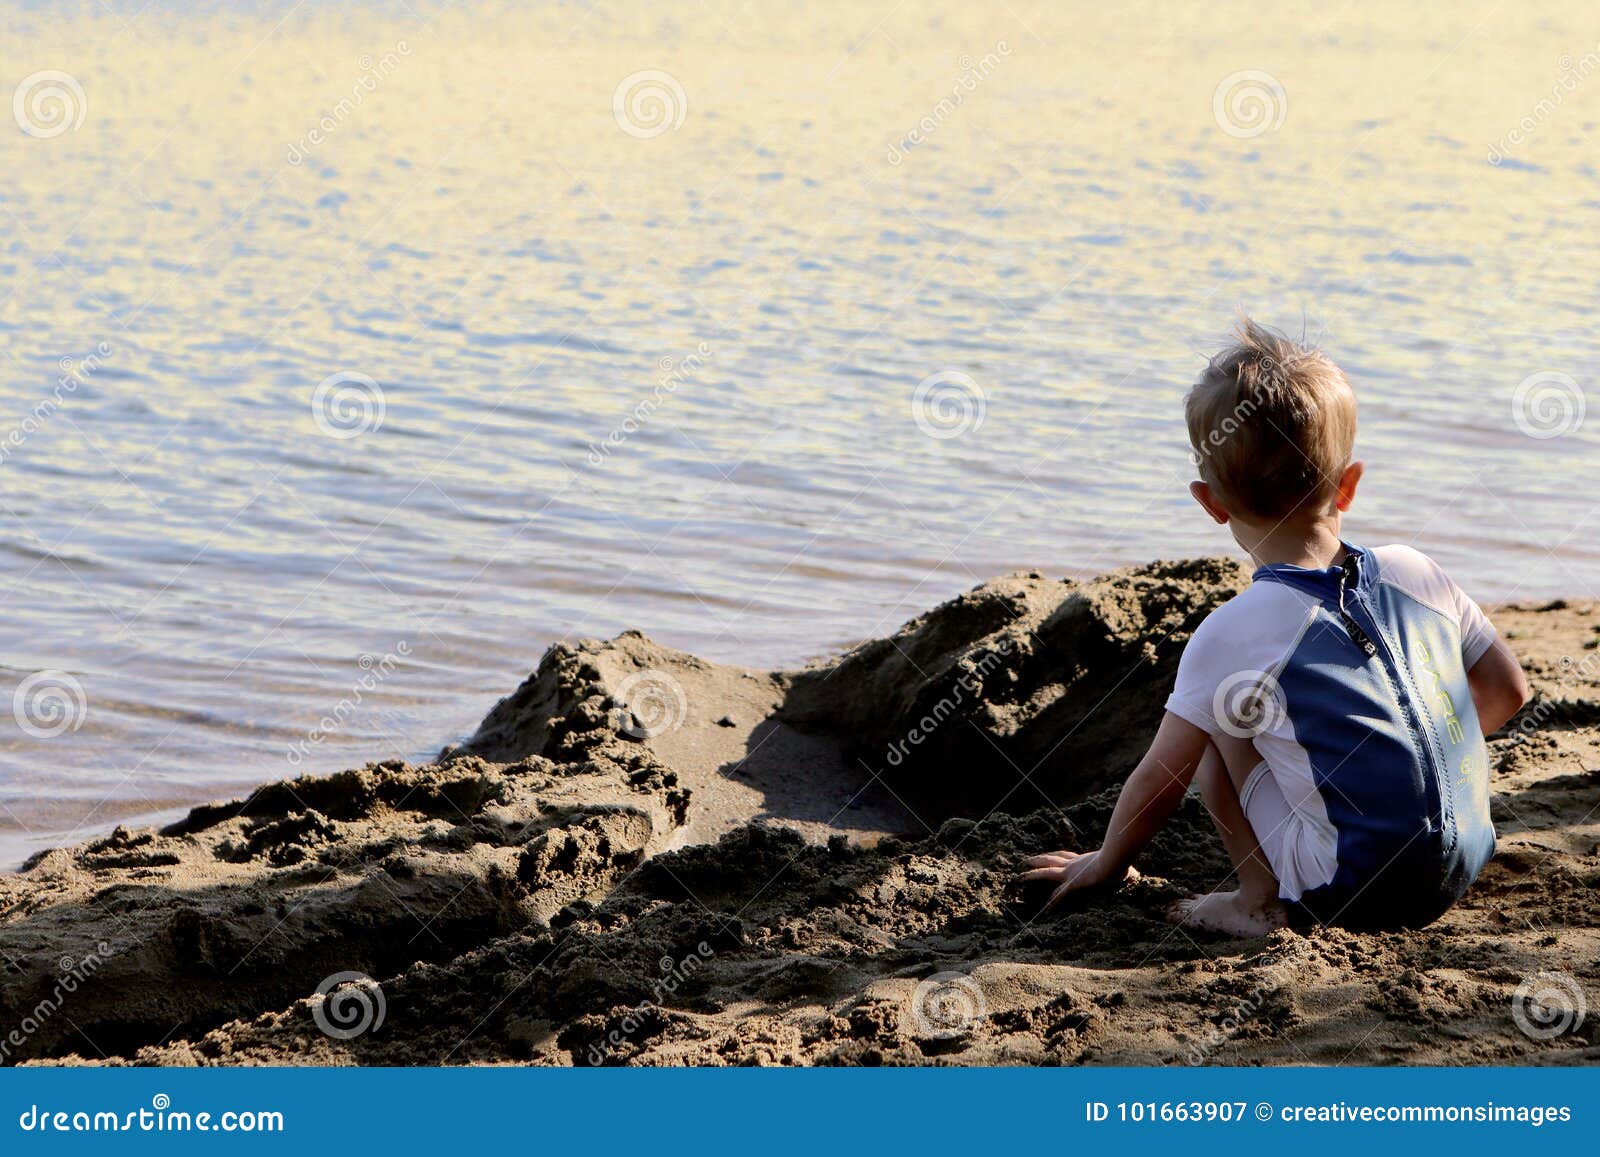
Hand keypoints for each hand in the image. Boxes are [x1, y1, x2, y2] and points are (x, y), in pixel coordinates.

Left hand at [1017, 848, 1137, 909]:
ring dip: (1032, 874)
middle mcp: (1074, 864)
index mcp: (1083, 859)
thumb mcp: (1122, 865)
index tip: (1048, 856)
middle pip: (1051, 859)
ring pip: (1046, 872)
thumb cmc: (1121, 861)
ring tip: (1020, 876)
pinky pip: (1058, 895)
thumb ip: (1126, 871)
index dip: (1055, 856)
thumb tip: (1138, 875)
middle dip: (1038, 859)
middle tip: (1026, 860)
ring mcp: (1071, 873)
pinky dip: (1051, 903)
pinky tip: (1044, 910)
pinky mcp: (1073, 883)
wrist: (1116, 860)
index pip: (1065, 856)